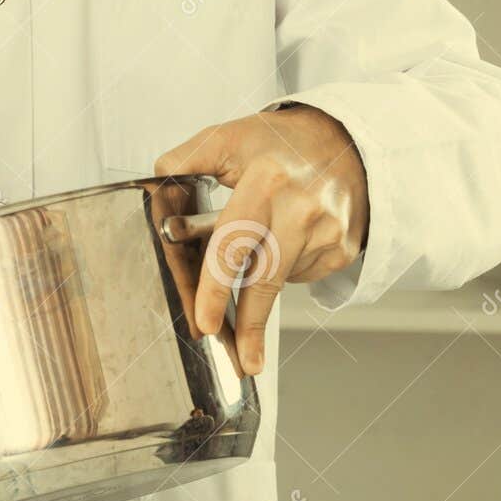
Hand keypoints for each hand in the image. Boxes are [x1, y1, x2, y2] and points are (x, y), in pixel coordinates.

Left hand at [154, 102, 367, 374]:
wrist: (344, 141)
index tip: (205, 322)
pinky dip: (288, 265)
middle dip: (250, 326)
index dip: (215, 287)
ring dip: (263, 274)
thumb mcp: (227, 139)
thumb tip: (156, 195)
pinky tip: (292, 235)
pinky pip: (303, 275)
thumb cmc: (278, 143)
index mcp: (266, 179)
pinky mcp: (343, 249)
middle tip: (242, 361)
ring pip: (281, 279)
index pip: (233, 242)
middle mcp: (302, 208)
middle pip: (265, 280)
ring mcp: (328, 232)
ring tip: (269, 235)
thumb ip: (185, 163)